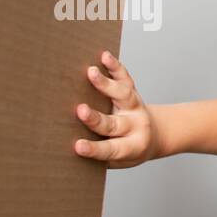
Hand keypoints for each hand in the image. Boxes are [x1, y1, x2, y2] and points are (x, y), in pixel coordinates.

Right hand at [72, 51, 158, 167]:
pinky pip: (125, 78)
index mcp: (130, 147)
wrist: (154, 137)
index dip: (94, 149)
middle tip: (80, 111)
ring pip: (122, 96)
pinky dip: (115, 67)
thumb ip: (96, 155)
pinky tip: (104, 56)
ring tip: (91, 72)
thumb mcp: (117, 159)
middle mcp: (135, 126)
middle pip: (114, 123)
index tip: (77, 146)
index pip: (111, 149)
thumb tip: (62, 148)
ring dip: (105, 84)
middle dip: (96, 118)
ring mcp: (135, 108)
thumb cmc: (126, 150)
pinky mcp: (133, 92)